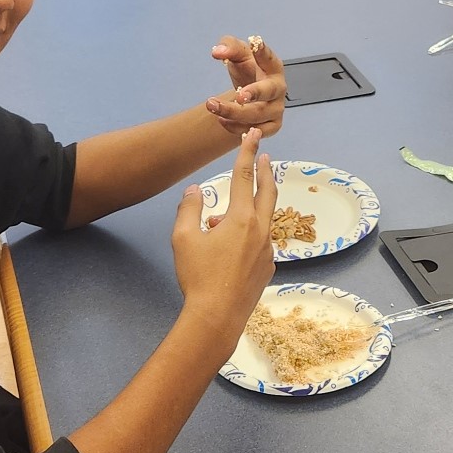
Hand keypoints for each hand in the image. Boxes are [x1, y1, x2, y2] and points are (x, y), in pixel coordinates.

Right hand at [171, 130, 275, 342]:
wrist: (217, 316)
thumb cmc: (198, 276)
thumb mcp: (184, 239)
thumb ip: (189, 209)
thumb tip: (195, 190)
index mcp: (241, 218)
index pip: (244, 176)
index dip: (247, 153)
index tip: (252, 136)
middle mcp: (261, 230)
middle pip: (267, 192)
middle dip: (265, 171)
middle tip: (265, 156)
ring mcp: (268, 250)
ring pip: (262, 220)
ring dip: (249, 210)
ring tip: (222, 220)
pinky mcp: (268, 267)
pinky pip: (261, 242)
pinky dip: (248, 236)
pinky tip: (230, 249)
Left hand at [205, 33, 285, 139]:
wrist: (249, 95)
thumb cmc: (247, 71)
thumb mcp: (238, 54)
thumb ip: (228, 47)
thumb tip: (217, 51)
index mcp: (273, 67)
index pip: (269, 58)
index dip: (263, 52)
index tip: (255, 44)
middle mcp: (279, 88)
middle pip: (268, 91)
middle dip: (254, 93)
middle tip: (238, 95)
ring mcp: (277, 109)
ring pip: (258, 115)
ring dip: (234, 112)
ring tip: (212, 105)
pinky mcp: (272, 126)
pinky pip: (255, 130)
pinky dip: (237, 128)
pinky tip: (222, 121)